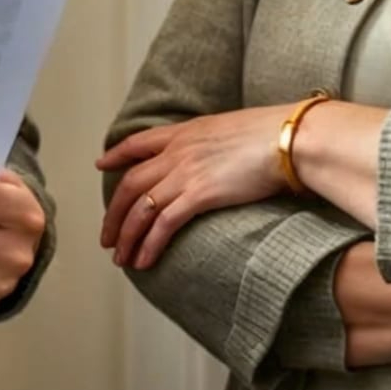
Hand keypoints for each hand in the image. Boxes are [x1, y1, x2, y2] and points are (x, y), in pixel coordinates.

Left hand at [96, 108, 294, 268]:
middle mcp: (178, 151)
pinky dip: (150, 244)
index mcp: (184, 132)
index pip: (139, 142)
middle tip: (107, 237)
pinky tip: (144, 261)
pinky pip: (164, 224)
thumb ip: (212, 142)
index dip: (117, 155)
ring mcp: (186, 173)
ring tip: (121, 258)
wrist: (287, 139)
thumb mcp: (230, 128)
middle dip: (114, 213)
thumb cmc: (271, 134)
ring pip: (141, 208)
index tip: (102, 164)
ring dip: (127, 236)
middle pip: (131, 184)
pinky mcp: (200, 194)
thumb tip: (216, 154)